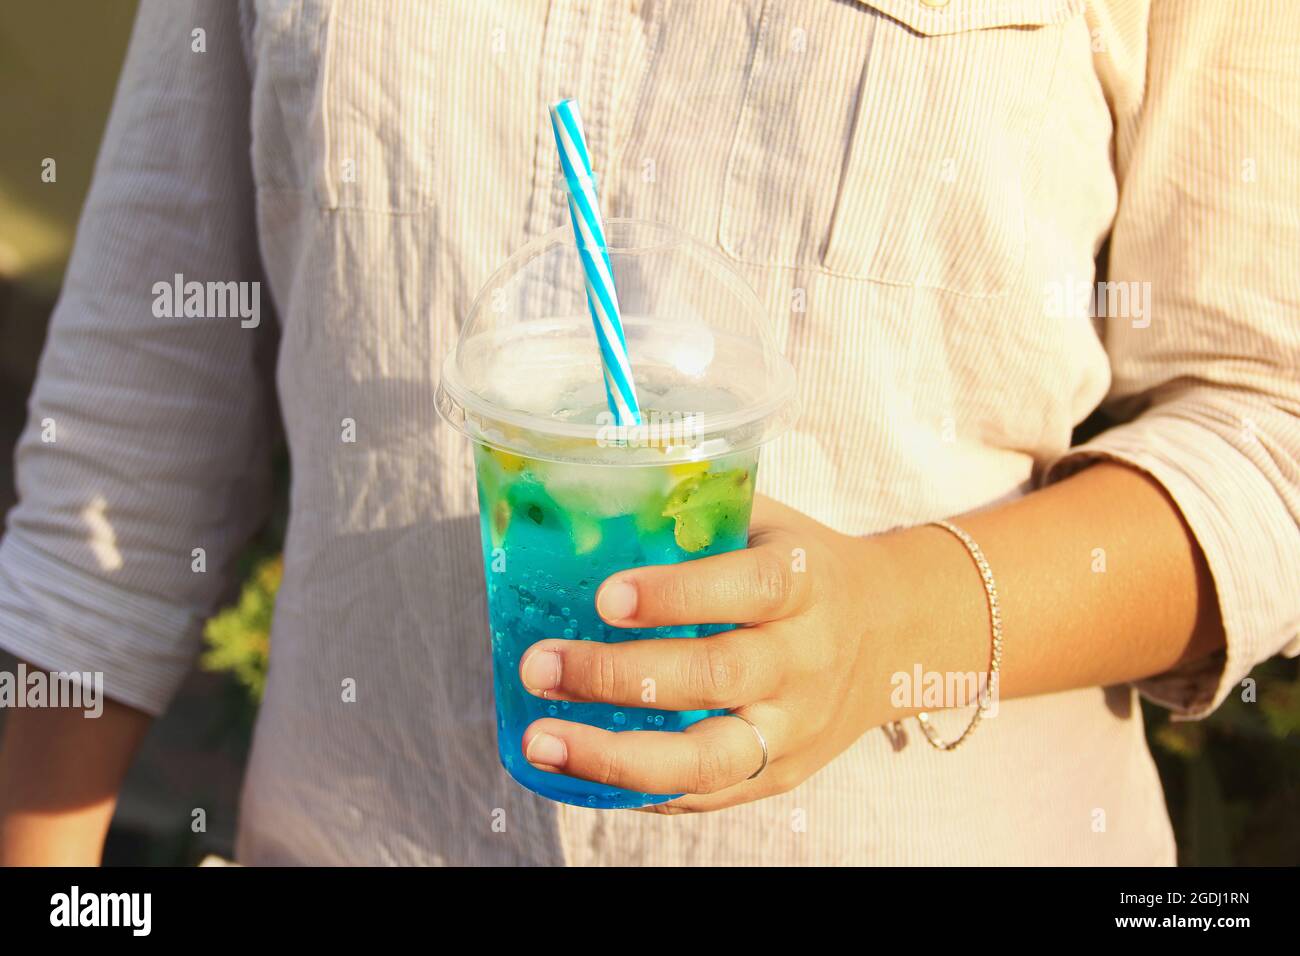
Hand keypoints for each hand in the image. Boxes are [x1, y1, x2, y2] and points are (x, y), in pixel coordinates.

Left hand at [517, 495, 898, 812]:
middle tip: (540, 666)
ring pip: (709, 757)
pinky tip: (579, 772)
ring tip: (543, 740)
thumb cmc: (800, 568)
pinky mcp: (781, 774)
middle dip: (618, 676)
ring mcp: (795, 726)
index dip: (677, 595)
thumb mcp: (765, 523)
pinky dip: (639, 789)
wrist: (890, 636)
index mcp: (805, 583)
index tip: (606, 596)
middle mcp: (805, 659)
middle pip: (715, 676)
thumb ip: (694, 517)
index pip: (749, 589)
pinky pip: (707, 794)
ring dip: (616, 756)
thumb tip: (585, 505)